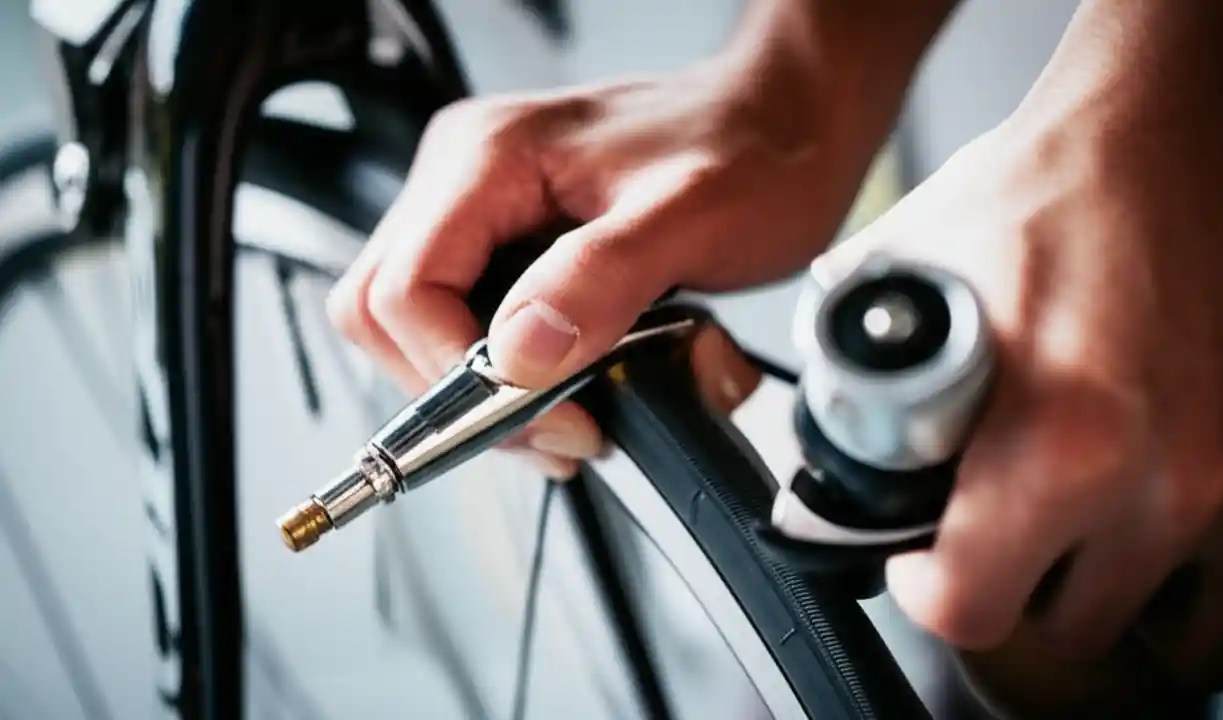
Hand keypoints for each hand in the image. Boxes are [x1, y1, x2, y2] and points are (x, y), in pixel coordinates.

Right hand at [324, 64, 891, 472]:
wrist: (791, 122)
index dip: (456, 373)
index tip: (540, 414)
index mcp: (490, 159)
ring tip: (577, 415)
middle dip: (464, 396)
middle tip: (556, 429)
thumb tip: (518, 358)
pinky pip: (478, 327)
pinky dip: (523, 376)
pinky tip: (580, 385)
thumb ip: (600, 282)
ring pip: (428, 332)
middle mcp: (471, 183)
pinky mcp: (517, 246)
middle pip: (391, 317)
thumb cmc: (753, 145)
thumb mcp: (691, 216)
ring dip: (495, 395)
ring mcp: (489, 215)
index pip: (403, 290)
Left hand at [815, 57, 1222, 697]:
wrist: (1178, 130)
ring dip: (1096, 585)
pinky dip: (1183, 585)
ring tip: (1067, 522)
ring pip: (1153, 625)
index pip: (967, 608)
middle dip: (1011, 579)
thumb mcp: (907, 275)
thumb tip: (823, 432)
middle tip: (992, 524)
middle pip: (1057, 623)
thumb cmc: (1051, 187)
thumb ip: (854, 373)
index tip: (924, 557)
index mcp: (1058, 441)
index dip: (928, 585)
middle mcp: (1163, 480)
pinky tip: (1142, 526)